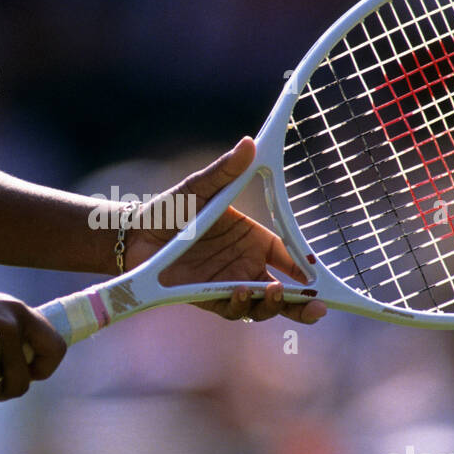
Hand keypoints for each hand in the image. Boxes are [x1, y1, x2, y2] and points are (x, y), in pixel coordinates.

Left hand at [124, 137, 327, 323]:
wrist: (134, 234)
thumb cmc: (170, 208)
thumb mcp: (199, 188)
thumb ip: (224, 171)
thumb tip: (248, 144)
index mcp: (251, 239)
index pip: (287, 256)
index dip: (304, 266)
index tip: (318, 272)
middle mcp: (244, 264)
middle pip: (284, 290)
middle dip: (304, 302)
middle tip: (320, 307)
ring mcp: (228, 283)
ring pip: (262, 305)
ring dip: (275, 305)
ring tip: (277, 291)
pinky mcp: (208, 298)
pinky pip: (232, 310)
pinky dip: (241, 304)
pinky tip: (243, 291)